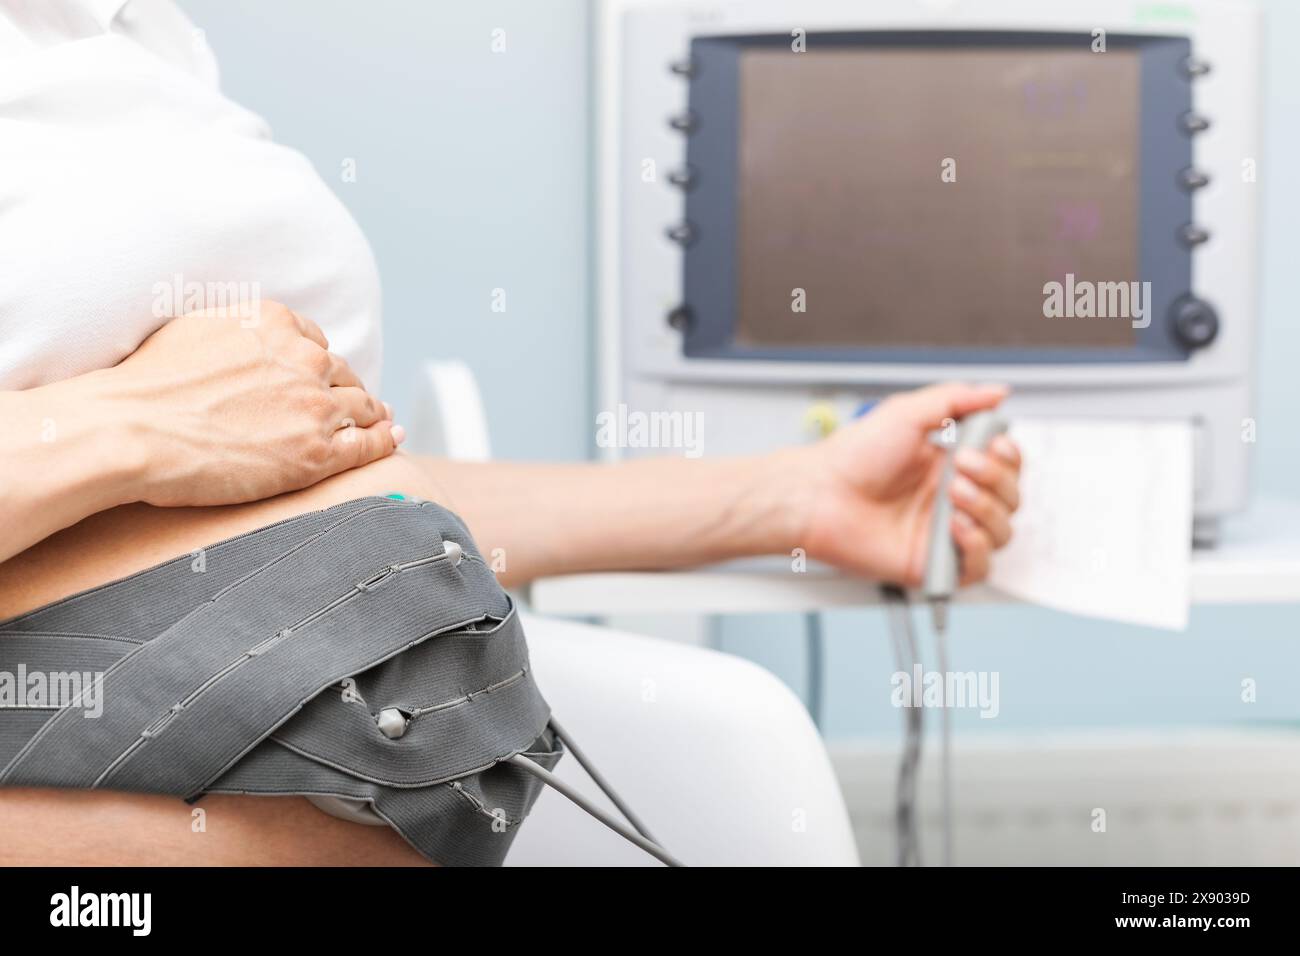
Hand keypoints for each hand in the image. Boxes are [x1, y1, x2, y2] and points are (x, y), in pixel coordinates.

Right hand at [87, 302, 401, 506]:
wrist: (133, 430)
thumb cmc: (145, 386)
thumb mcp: (193, 329)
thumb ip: (235, 332)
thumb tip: (246, 338)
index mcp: (274, 322)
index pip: (313, 339)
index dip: (316, 360)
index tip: (318, 374)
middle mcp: (304, 358)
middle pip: (341, 372)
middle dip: (344, 386)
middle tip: (350, 402)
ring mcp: (315, 405)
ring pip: (362, 405)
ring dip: (371, 412)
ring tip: (380, 419)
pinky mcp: (318, 452)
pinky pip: (367, 443)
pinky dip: (384, 439)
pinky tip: (392, 436)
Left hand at [793, 383, 1020, 586]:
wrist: (819, 494)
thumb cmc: (852, 457)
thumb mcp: (906, 413)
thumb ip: (956, 399)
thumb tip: (998, 392)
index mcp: (948, 465)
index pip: (1005, 467)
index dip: (1009, 458)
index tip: (996, 445)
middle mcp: (951, 501)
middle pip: (1010, 498)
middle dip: (997, 479)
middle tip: (963, 464)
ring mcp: (944, 534)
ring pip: (1002, 531)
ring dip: (988, 509)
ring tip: (954, 493)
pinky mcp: (933, 565)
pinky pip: (978, 567)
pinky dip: (976, 546)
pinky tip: (954, 526)